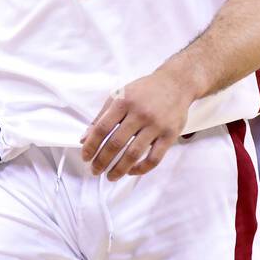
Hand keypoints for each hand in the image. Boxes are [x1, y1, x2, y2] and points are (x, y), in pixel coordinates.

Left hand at [79, 68, 196, 179]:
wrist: (175, 83)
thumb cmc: (144, 91)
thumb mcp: (119, 96)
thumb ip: (101, 117)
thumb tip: (84, 139)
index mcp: (124, 101)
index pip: (102, 128)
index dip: (91, 145)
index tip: (86, 157)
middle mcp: (139, 113)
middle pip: (116, 143)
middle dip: (102, 161)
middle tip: (95, 170)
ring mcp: (156, 125)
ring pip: (134, 154)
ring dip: (119, 169)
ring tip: (110, 176)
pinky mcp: (170, 135)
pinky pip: (154, 158)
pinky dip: (141, 169)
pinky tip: (131, 171)